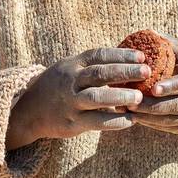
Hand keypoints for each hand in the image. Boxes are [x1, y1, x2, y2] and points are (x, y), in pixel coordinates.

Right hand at [6, 47, 150, 147]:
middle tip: (147, 72)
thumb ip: (93, 66)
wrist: (29, 111)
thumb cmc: (58, 87)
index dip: (121, 55)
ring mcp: (70, 103)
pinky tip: (131, 120)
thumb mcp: (70, 69)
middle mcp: (70, 82)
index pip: (99, 55)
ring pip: (97, 98)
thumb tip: (128, 61)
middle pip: (100, 74)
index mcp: (72, 65)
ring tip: (140, 98)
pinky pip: (96, 122)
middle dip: (124, 72)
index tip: (142, 56)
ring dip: (120, 97)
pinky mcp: (72, 123)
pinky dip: (115, 121)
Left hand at [127, 38, 177, 152]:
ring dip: (147, 118)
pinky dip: (150, 124)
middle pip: (175, 106)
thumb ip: (173, 47)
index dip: (170, 87)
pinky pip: (167, 128)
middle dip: (151, 106)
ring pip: (169, 121)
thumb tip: (152, 34)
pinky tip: (135, 118)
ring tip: (127, 111)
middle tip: (130, 102)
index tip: (153, 88)